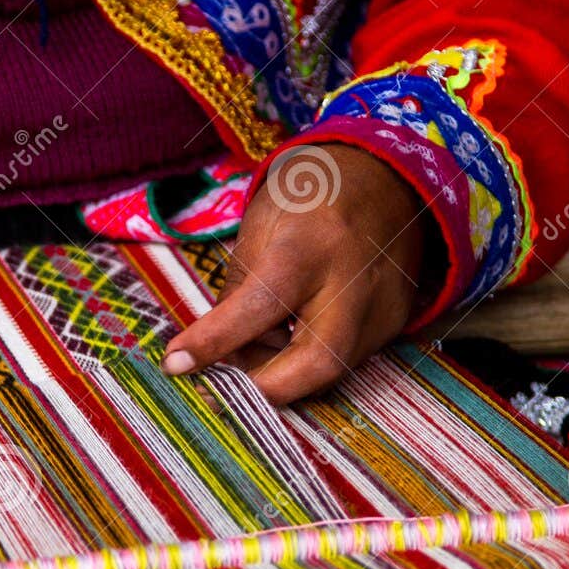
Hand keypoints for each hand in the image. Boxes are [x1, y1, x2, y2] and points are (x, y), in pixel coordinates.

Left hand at [162, 143, 424, 404]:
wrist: (384, 180)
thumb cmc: (310, 199)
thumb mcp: (260, 228)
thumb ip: (238, 293)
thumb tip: (214, 354)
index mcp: (312, 244)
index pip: (261, 305)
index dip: (215, 341)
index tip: (176, 364)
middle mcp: (356, 283)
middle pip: (314, 363)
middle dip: (261, 388)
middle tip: (218, 382)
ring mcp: (383, 310)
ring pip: (327, 372)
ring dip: (279, 372)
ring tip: (253, 344)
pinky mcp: (393, 326)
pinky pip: (342, 362)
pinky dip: (304, 361)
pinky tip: (288, 336)